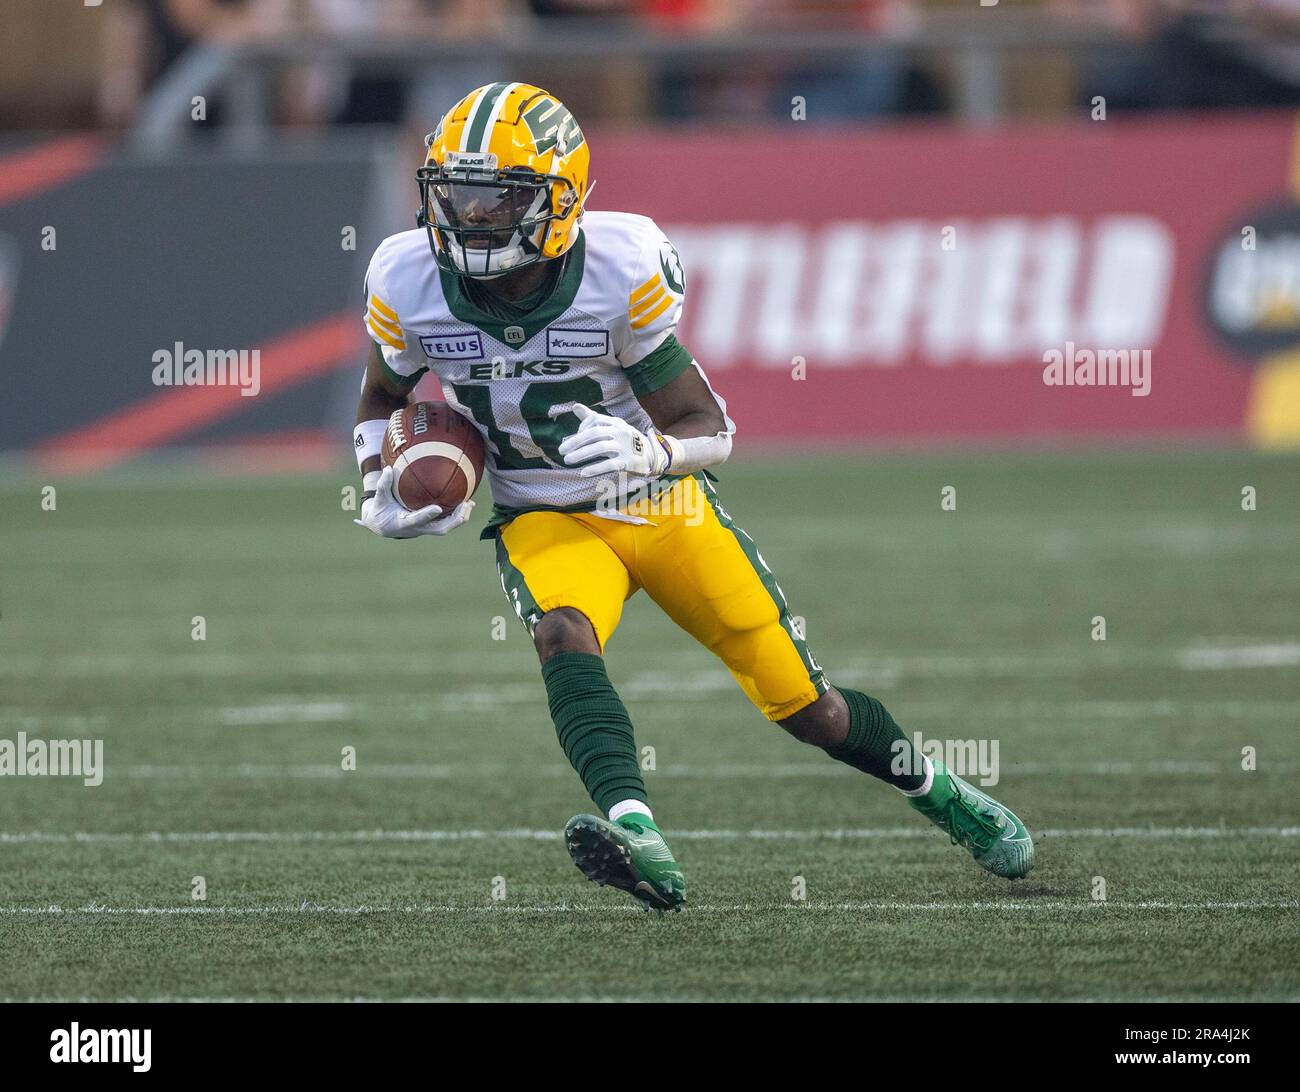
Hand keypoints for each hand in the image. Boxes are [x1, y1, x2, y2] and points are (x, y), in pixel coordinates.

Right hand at [353, 465, 474, 537]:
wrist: (382, 526)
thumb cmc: (380, 510)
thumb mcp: (378, 498)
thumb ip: (383, 485)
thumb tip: (388, 469)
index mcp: (404, 523)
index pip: (417, 520)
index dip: (427, 515)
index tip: (437, 508)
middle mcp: (418, 529)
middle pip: (440, 529)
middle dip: (454, 520)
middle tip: (464, 505)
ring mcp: (426, 529)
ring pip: (446, 527)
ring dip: (460, 517)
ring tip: (470, 504)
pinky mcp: (430, 526)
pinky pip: (447, 522)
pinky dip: (458, 514)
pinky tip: (467, 502)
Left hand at [558, 404, 670, 478]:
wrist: (652, 455)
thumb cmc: (626, 441)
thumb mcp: (612, 426)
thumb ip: (592, 418)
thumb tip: (574, 406)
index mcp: (615, 422)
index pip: (594, 421)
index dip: (581, 429)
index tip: (571, 440)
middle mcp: (620, 432)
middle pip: (595, 433)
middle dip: (576, 442)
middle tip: (561, 451)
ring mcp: (624, 447)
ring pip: (600, 448)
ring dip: (581, 454)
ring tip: (568, 461)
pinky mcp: (627, 462)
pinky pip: (609, 465)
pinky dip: (595, 468)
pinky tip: (583, 473)